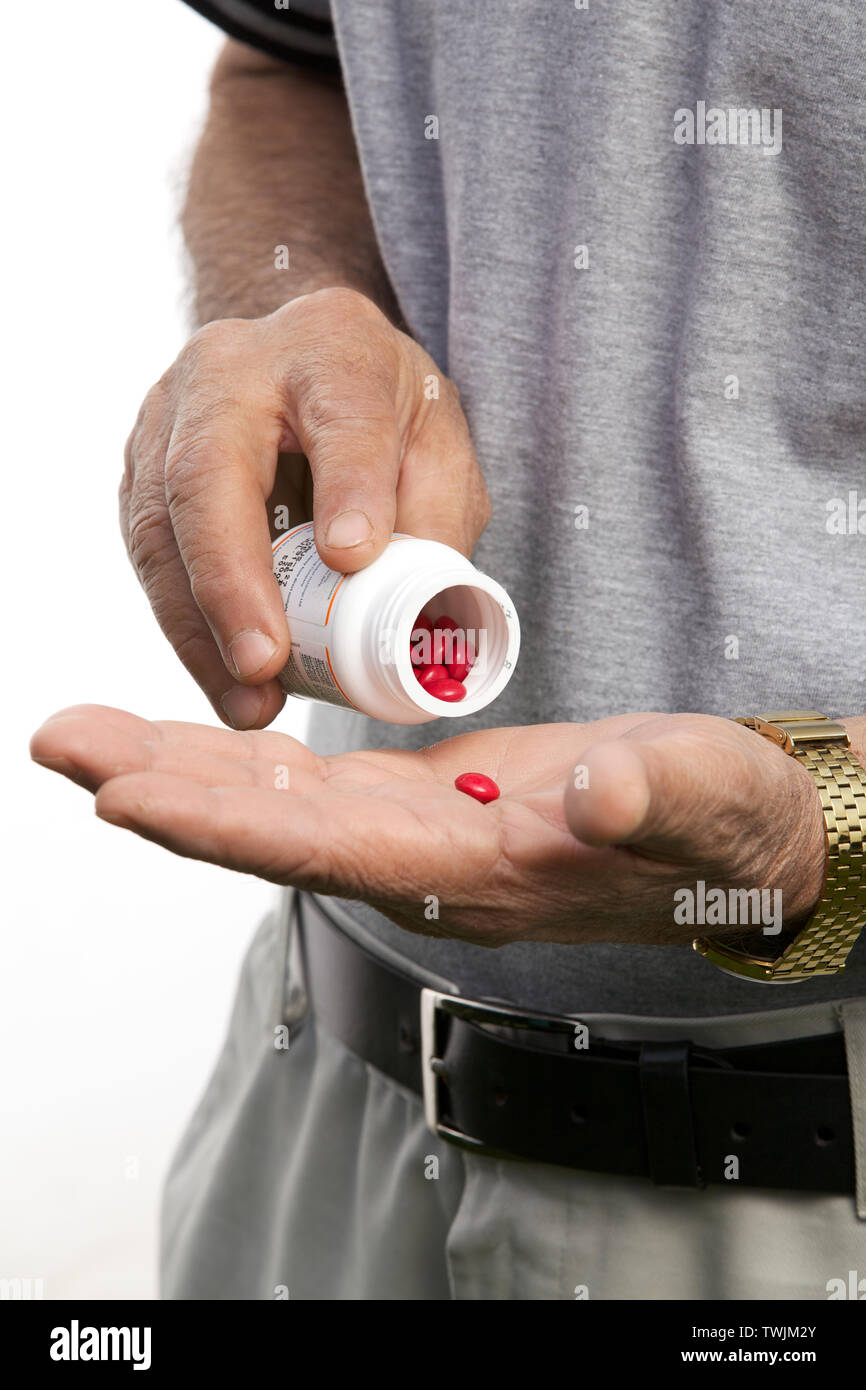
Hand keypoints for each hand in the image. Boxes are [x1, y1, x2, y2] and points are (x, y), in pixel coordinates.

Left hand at [31, 708, 825, 945]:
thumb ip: (652, 800)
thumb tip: (597, 791)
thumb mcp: (703, 800)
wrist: (727, 838)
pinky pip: (312, 781)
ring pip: (277, 801)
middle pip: (270, 828)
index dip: (225, 824)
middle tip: (61, 739)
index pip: (325, 850)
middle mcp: (422, 861)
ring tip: (90, 731)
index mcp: (474, 869)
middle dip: (163, 785)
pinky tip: (192, 733)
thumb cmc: (717, 824)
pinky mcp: (425, 795)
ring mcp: (417, 830)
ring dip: (182, 764)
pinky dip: (243, 757)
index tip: (125, 795)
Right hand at [121, 288, 490, 730]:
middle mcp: (230, 369)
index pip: (344, 415)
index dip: (349, 486)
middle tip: (263, 664)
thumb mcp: (438, 444)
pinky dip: (184, 625)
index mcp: (330, 350)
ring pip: (160, 524)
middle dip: (231, 579)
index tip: (352, 555)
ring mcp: (167, 416)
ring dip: (197, 625)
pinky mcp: (140, 469)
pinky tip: (220, 676)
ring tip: (246, 699)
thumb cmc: (380, 408)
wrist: (305, 358)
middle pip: (210, 472)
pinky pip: (149, 554)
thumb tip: (417, 609)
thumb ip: (438, 512)